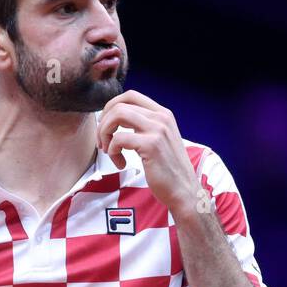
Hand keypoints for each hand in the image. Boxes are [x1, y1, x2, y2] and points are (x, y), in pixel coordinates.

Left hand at [96, 90, 200, 213]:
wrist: (184, 191)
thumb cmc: (168, 170)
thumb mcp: (159, 140)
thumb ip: (144, 127)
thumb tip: (116, 120)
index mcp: (163, 114)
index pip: (130, 95)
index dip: (111, 107)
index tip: (106, 126)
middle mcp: (161, 118)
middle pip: (120, 105)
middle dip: (104, 122)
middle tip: (102, 142)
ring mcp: (157, 130)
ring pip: (117, 115)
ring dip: (105, 133)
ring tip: (109, 151)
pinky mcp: (151, 145)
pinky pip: (119, 139)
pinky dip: (113, 151)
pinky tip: (120, 163)